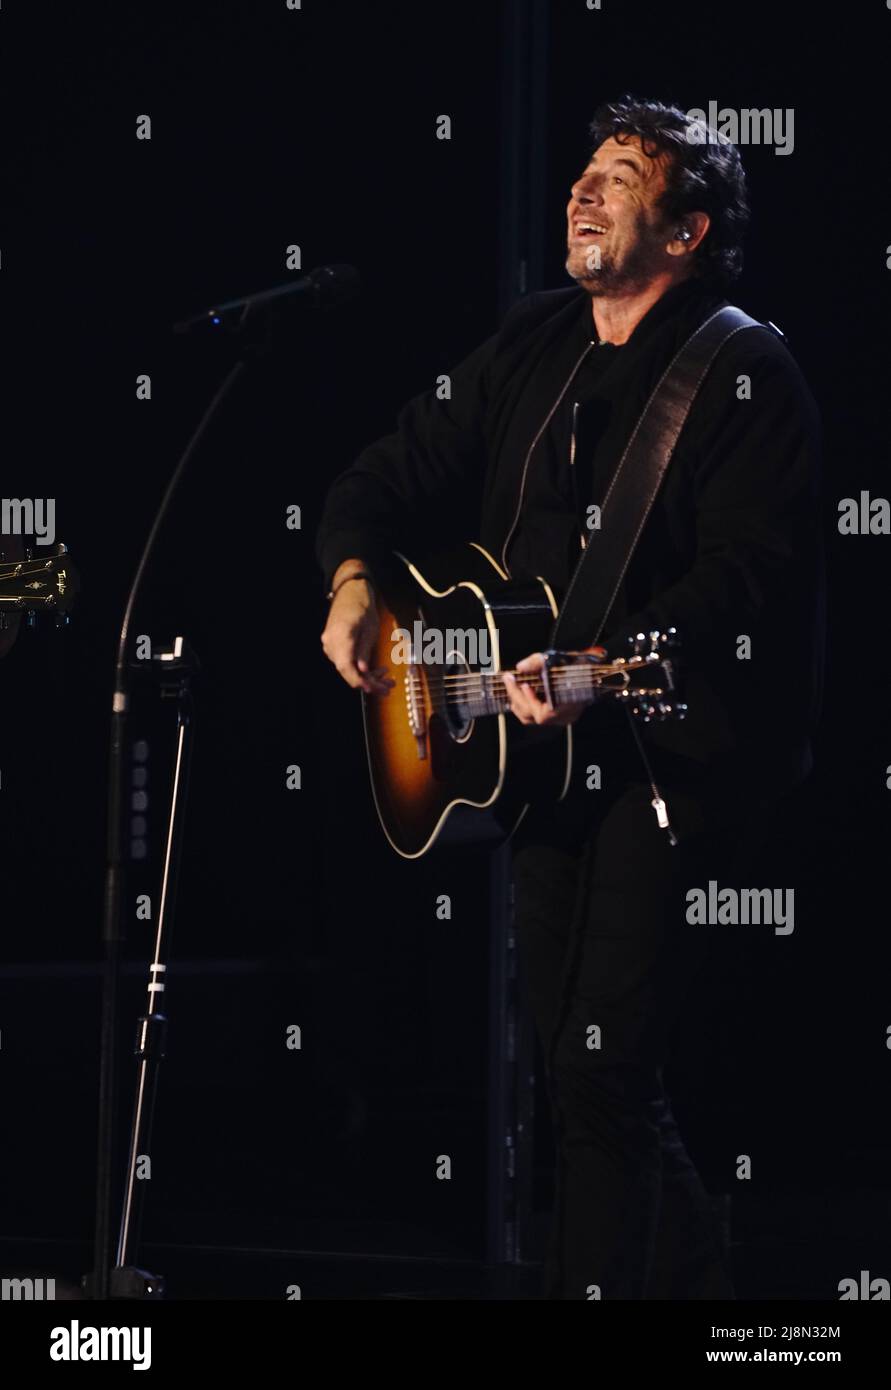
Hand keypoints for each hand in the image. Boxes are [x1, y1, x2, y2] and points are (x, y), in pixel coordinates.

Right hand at [321, 568, 393, 695]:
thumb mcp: (370, 628)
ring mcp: (330, 646)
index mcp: (340, 638)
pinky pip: (346, 662)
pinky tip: (377, 669)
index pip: (346, 667)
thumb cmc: (362, 606)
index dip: (359, 681)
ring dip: (367, 676)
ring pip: (348, 669)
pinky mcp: (334, 647)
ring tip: (387, 679)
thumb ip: (364, 650)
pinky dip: (361, 668)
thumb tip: (363, 670)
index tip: (372, 689)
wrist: (350, 592)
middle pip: (348, 671)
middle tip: (388, 687)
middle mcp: (331, 644)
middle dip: (369, 682)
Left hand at [502, 652, 584, 726]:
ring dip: (519, 703)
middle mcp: (565, 716)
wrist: (594, 671)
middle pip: (534, 716)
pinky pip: (537, 715)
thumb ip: (538, 662)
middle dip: (518, 697)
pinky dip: (526, 705)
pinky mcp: (558, 715)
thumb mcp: (559, 659)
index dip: (529, 700)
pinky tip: (520, 693)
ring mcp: (561, 718)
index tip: (520, 683)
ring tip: (511, 687)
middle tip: (508, 680)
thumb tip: (521, 667)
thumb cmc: (579, 665)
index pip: (542, 714)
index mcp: (568, 706)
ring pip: (533, 718)